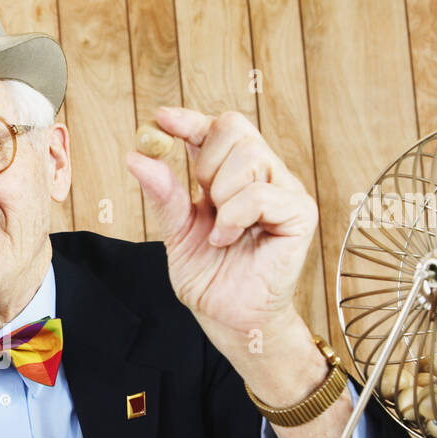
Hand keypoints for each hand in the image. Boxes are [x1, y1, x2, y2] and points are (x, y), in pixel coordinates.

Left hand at [126, 107, 317, 348]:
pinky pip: (261, 193)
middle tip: (203, 201)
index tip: (160, 119)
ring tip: (219, 231)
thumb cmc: (209, 277)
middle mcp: (262, 175)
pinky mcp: (299, 214)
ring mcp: (285, 191)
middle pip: (235, 128)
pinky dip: (234, 217)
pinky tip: (226, 239)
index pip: (216, 128)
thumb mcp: (176, 232)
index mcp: (232, 174)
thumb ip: (163, 195)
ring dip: (221, 195)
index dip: (189, 119)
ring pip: (249, 156)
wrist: (228, 318)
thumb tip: (137, 156)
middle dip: (205, 162)